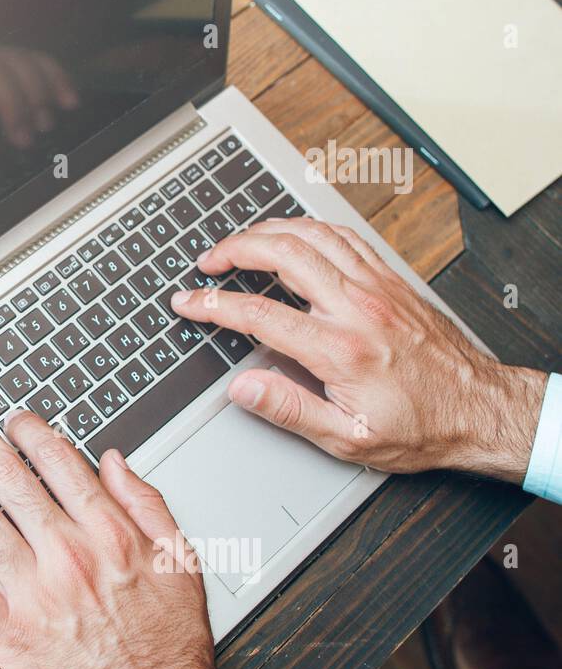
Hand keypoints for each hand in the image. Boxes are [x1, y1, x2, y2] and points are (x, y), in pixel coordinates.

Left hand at [0, 406, 246, 668]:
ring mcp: (36, 592)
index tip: (15, 420)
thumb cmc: (170, 648)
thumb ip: (148, 506)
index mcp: (111, 534)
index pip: (59, 462)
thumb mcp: (182, 564)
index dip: (30, 431)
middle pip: (11, 479)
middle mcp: (69, 555)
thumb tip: (114, 461)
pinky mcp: (10, 631)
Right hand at [171, 218, 547, 482]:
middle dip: (235, 250)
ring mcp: (378, 288)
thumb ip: (290, 411)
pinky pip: (343, 237)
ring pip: (313, 235)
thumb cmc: (419, 428)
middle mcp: (359, 309)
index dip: (214, 305)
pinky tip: (290, 235)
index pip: (261, 314)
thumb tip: (244, 389)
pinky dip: (307, 228)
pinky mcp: (391, 281)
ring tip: (239, 242)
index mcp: (342, 351)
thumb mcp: (349, 440)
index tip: (189, 303)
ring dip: (268, 231)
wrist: (479, 410)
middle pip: (284, 255)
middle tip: (208, 261)